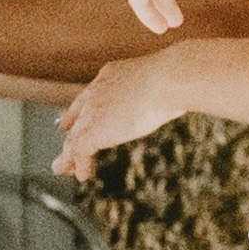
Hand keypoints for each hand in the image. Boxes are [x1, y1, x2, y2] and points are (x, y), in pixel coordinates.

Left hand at [51, 43, 223, 171]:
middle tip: (64, 148)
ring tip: (62, 168)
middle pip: (77, 115)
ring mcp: (93, 111)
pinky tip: (82, 174)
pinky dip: (78, 163)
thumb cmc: (177, 77)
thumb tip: (186, 92)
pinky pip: (79, 150)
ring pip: (74, 136)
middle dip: (70, 132)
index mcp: (111, 75)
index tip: (71, 120)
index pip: (90, 94)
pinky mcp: (93, 129)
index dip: (80, 110)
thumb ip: (164, 90)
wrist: (169, 78)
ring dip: (68, 155)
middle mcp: (97, 91)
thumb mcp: (165, 81)